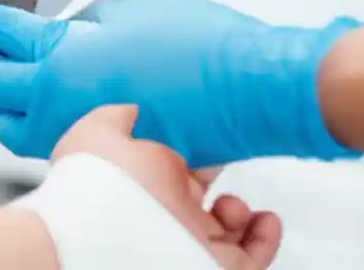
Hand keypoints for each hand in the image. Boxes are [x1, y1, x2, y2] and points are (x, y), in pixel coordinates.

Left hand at [0, 0, 361, 166]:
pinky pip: (49, 142)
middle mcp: (61, 107)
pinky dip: (38, 120)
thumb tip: (60, 12)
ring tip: (8, 73)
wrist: (249, 89)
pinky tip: (53, 99)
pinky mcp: (105, 154)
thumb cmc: (200, 46)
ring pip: (13, 125)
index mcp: (62, 62)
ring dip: (3, 98)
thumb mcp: (131, 7)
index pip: (1, 34)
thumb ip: (84, 11)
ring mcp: (80, 136)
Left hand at [55, 105, 281, 268]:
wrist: (103, 239)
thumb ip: (114, 119)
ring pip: (228, 234)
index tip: (208, 145)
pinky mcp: (217, 267)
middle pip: (201, 209)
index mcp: (143, 190)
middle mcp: (166, 222)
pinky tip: (266, 220)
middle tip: (226, 169)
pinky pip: (252, 259)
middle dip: (218, 189)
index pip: (173, 179)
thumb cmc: (96, 187)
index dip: (191, 163)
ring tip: (235, 206)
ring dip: (242, 215)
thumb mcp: (96, 134)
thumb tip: (132, 109)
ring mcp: (191, 245)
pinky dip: (267, 240)